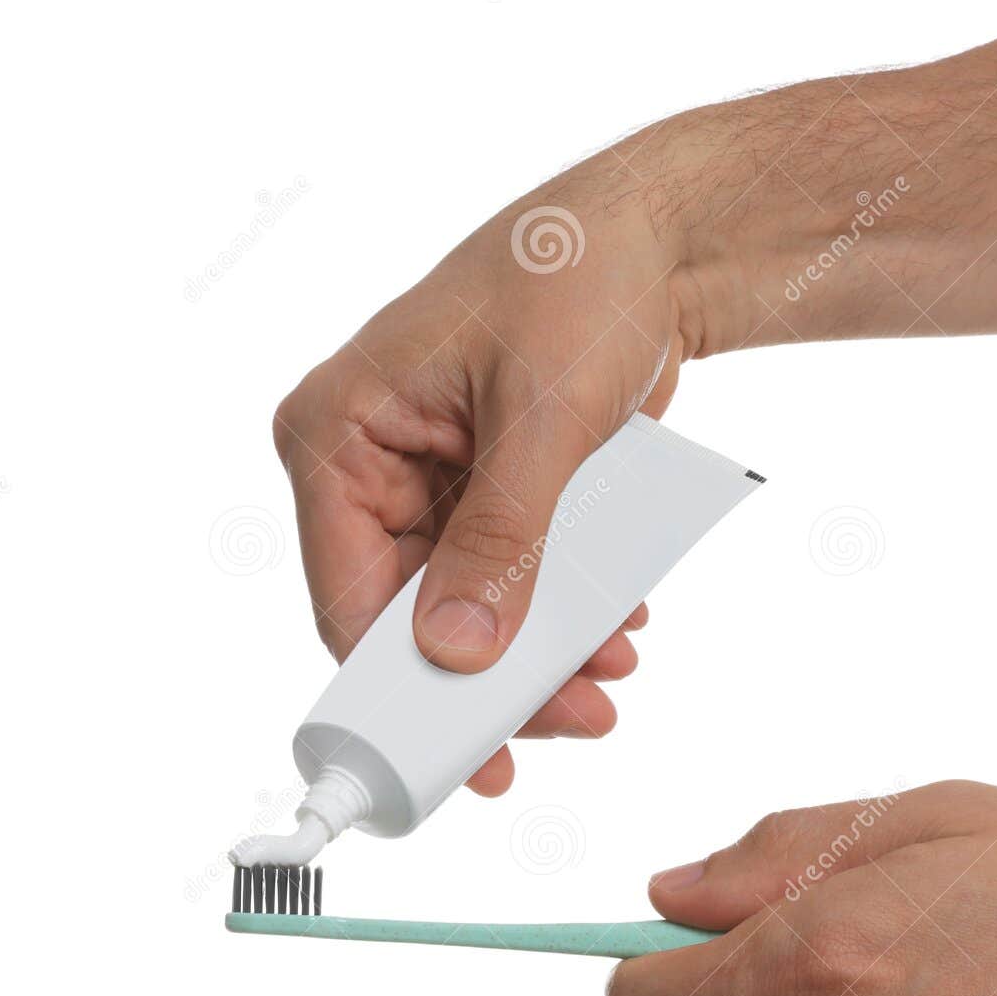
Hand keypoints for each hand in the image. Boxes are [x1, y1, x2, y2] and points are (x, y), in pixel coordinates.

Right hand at [271, 150, 697, 792]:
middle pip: (415, 618)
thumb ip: (501, 542)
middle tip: (578, 717)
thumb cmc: (579, 280)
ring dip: (541, 648)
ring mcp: (428, 481)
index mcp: (339, 433)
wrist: (657, 240)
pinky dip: (561, 606)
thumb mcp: (542, 420)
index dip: (404, 691)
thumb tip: (460, 652)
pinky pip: (510, 576)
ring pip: (469, 608)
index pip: (351, 599)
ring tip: (612, 667)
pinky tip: (615, 622)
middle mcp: (368, 465)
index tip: (464, 755)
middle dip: (499, 674)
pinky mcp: (486, 490)